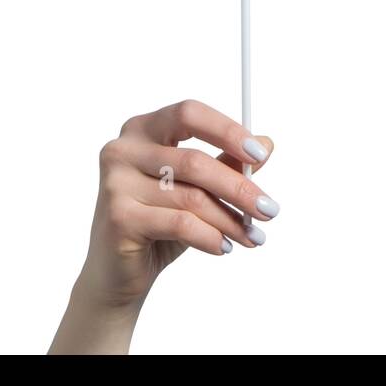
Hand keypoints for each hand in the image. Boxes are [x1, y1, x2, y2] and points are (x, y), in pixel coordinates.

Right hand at [50, 100, 276, 352]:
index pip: (189, 114)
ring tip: (252, 236)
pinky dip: (210, 237)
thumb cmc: (159, 221)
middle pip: (195, 160)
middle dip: (239, 188)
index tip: (260, 154)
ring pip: (191, 198)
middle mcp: (123, 150)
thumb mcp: (196, 188)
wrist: (117, 271)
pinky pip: (180, 224)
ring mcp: (116, 183)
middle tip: (270, 210)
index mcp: (143, 129)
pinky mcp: (119, 218)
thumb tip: (267, 142)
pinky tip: (224, 247)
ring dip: (230, 220)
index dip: (227, 131)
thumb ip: (225, 163)